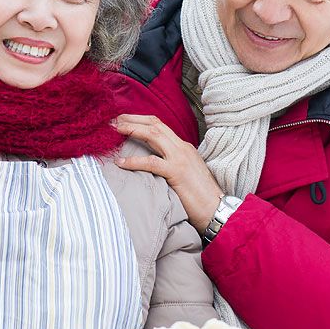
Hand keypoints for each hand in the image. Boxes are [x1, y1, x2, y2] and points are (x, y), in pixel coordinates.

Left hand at [113, 114, 223, 231]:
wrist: (216, 209)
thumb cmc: (201, 196)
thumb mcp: (186, 173)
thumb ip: (172, 163)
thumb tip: (153, 163)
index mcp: (184, 147)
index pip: (159, 125)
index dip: (140, 120)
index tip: (123, 120)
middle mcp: (182, 148)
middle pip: (154, 124)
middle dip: (132, 119)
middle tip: (113, 120)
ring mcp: (180, 158)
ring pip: (153, 134)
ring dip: (131, 129)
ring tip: (114, 131)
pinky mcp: (177, 172)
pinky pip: (151, 162)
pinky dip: (133, 161)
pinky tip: (120, 162)